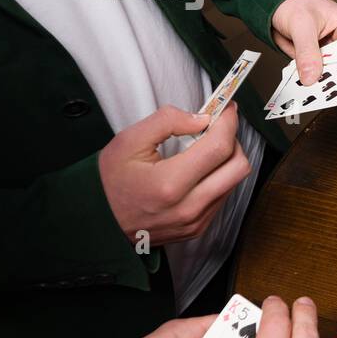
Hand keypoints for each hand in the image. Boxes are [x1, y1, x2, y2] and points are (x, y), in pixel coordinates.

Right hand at [99, 103, 251, 244]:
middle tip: (216, 127)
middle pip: (238, 167)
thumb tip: (201, 118)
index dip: (228, 123)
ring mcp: (195, 221)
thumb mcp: (129, 141)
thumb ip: (167, 122)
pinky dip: (218, 178)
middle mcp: (188, 207)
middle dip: (232, 140)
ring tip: (203, 147)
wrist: (98, 221)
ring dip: (226, 159)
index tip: (226, 109)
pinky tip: (199, 169)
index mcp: (169, 184)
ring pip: (235, 182)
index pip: (219, 148)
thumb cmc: (109, 182)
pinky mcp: (198, 228)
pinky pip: (223, 197)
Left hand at [271, 0, 336, 88]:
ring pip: (336, 77)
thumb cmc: (296, 4)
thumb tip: (311, 75)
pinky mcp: (323, 63)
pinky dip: (314, 84)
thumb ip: (307, 51)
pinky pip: (321, 79)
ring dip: (325, 85)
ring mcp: (336, 54)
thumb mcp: (302, 24)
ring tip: (315, 92)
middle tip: (325, 89)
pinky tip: (307, 88)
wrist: (279, 7)